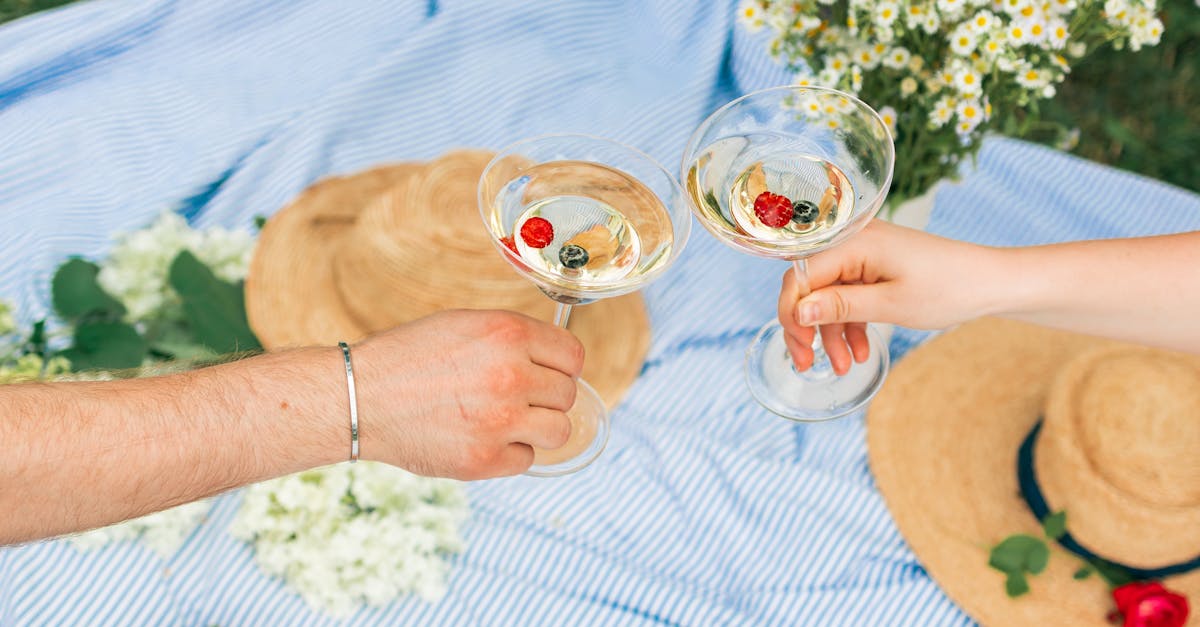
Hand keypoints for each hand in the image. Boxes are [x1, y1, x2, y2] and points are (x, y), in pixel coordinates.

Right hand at [350, 309, 583, 479]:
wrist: (359, 397)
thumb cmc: (409, 357)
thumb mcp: (464, 324)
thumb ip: (513, 340)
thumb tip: (556, 362)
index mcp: (508, 334)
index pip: (573, 357)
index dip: (561, 366)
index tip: (548, 373)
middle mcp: (511, 376)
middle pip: (568, 395)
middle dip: (546, 397)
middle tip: (515, 398)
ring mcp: (500, 421)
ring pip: (559, 431)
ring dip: (538, 428)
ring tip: (505, 420)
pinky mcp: (484, 459)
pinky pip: (526, 460)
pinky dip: (509, 453)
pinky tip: (481, 438)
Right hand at [777, 220, 1000, 372]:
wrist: (991, 282)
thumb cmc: (948, 288)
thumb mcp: (891, 304)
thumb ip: (840, 306)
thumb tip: (798, 311)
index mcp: (854, 242)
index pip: (801, 275)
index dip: (792, 312)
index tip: (799, 346)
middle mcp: (853, 241)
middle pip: (809, 285)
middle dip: (806, 326)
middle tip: (806, 362)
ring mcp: (864, 255)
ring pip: (828, 295)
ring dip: (831, 332)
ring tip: (842, 366)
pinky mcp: (874, 267)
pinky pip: (848, 296)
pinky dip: (850, 324)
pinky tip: (859, 351)